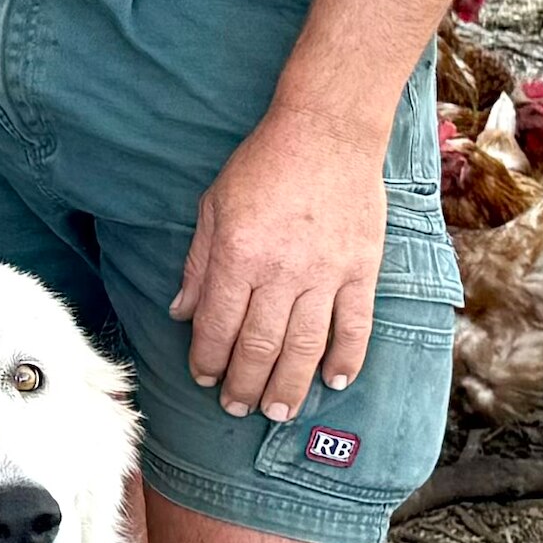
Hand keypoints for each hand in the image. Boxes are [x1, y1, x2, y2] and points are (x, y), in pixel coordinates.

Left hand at [171, 107, 393, 419]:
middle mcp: (281, 270)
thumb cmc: (263, 164)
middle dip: (245, 385)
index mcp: (238, 254)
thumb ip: (198, 263)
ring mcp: (326, 272)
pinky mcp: (361, 269)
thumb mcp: (213, 206)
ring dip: (289, 386)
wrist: (327, 131)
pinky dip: (347, 359)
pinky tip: (334, 382)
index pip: (218, 325)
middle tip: (237, 407)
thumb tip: (181, 312)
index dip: (208, 359)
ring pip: (305, 346)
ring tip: (277, 412)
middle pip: (259, 346)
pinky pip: (355, 326)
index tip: (204, 379)